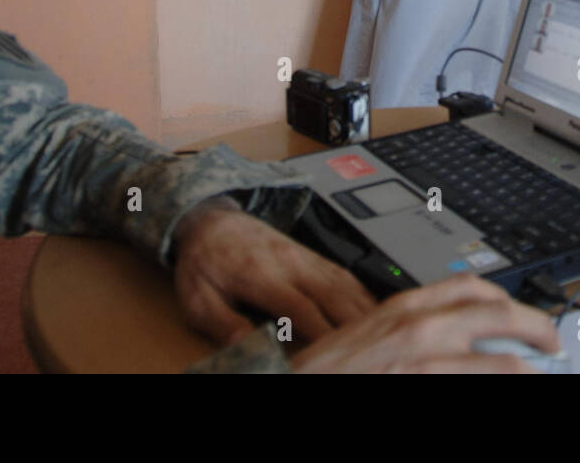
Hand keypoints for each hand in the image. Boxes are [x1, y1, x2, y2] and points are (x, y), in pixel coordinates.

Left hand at [172, 205, 375, 345]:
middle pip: (334, 295)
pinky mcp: (315, 257)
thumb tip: (247, 345)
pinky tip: (375, 315)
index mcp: (262, 274)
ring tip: (382, 338)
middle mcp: (291, 263)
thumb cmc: (204, 263)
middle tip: (369, 350)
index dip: (320, 335)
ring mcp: (307, 258)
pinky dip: (364, 296)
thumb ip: (222, 322)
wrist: (211, 221)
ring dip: (365, 311)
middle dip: (355, 325)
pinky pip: (347, 277)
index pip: (300, 308)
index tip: (333, 357)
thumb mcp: (197, 298)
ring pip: (346, 285)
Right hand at [290, 273, 561, 372]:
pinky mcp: (422, 391)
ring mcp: (426, 365)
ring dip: (530, 370)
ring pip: (504, 365)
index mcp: (407, 306)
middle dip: (539, 328)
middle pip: (502, 316)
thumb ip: (412, 328)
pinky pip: (480, 387)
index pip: (475, 288)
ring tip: (543, 374)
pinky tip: (511, 390)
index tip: (525, 313)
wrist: (289, 386)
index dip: (510, 300)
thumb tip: (452, 335)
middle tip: (555, 343)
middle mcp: (422, 329)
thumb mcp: (372, 334)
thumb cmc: (328, 373)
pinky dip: (503, 387)